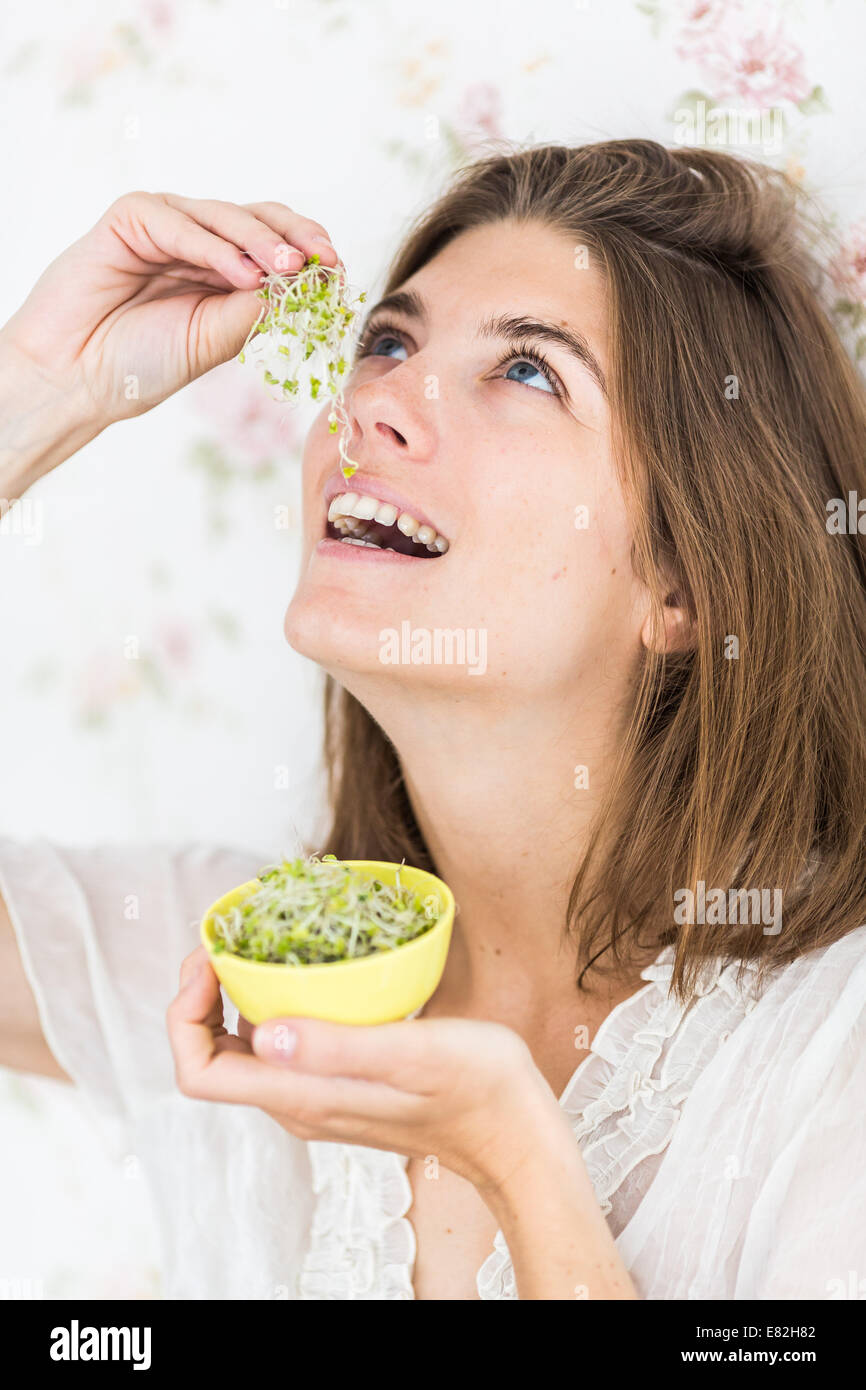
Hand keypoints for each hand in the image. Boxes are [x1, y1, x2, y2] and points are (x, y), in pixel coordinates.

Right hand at [1, 191, 340, 432]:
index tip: (339, 272)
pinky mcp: (131, 218)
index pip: (277, 245)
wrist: (79, 377)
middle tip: (324, 260)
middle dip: (296, 239)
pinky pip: (178, 221)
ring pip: (226, 217)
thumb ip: (256, 308)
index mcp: (223, 272)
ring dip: (262, 242)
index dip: (309, 252)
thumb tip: (307, 281)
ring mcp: (165, 226)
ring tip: (289, 269)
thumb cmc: (142, 364)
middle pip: (260, 220)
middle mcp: (199, 243)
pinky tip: (241, 274)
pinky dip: (213, 246)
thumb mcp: (217, 340)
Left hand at [165, 946, 572, 1196]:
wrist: (515, 1133)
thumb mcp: (412, 1055)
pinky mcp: (339, 1084)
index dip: (185, 1014)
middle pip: (213, 1057)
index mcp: (302, 1098)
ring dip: (235, 997)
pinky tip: (307, 970)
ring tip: (260, 943)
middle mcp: (298, 1103)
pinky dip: (274, 1004)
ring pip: (245, 1050)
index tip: (212, 959)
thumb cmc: (476, 1090)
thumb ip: (338, 1047)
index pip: (199, 1072)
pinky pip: (282, 1045)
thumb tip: (265, 1034)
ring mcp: (317, 1097)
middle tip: (229, 940)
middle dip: (202, 995)